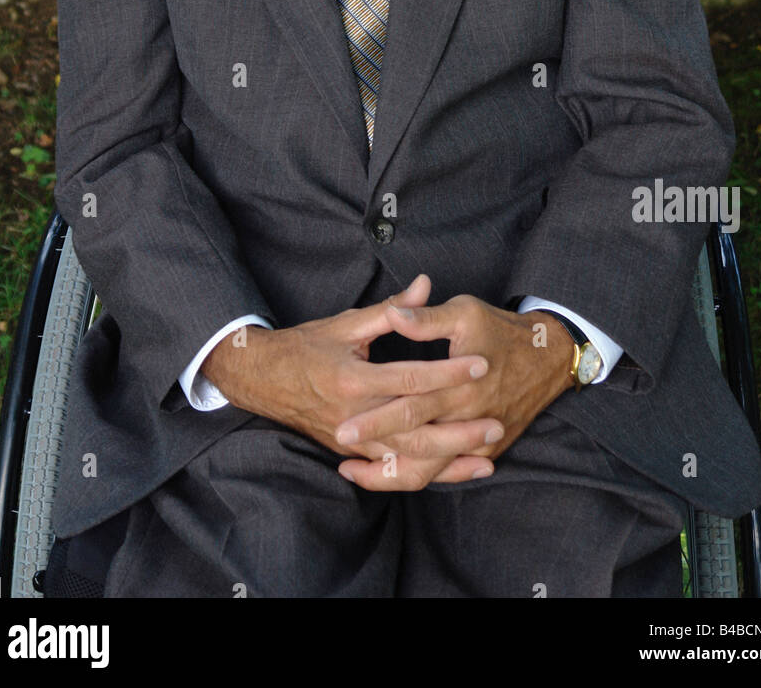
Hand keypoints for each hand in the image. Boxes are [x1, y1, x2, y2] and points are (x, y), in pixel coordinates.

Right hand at [200, 275, 503, 487]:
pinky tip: (453, 474)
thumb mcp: (346, 323)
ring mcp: (352, 441)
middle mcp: (353, 416)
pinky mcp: (352, 455)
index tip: (482, 364)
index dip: (448, 372)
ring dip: (448, 463)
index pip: (410, 378)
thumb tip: (425, 284)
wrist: (265, 380)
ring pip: (406, 461)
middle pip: (414, 430)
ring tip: (486, 459)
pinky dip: (425, 476)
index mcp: (352, 378)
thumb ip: (390, 309)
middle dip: (458, 431)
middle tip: (495, 424)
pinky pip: (393, 473)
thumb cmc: (306, 346)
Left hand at [334, 296, 575, 489]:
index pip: (409, 408)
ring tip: (353, 472)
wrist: (548, 357)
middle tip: (338, 450)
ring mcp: (479, 439)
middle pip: (414, 445)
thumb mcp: (465, 313)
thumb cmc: (502, 330)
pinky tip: (388, 474)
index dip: (374, 420)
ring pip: (430, 469)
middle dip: (374, 451)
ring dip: (390, 474)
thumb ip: (426, 318)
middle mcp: (467, 418)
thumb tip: (395, 313)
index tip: (341, 427)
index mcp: (458, 385)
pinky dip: (418, 476)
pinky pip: (447, 471)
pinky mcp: (487, 448)